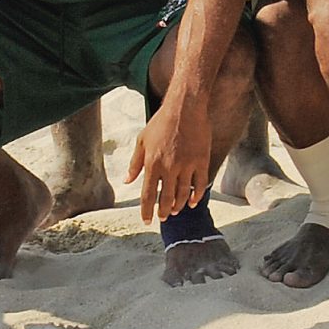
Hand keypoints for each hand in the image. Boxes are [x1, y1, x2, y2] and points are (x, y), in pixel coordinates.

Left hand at [125, 95, 214, 222]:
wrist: (186, 107)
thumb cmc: (161, 122)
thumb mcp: (142, 140)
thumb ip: (135, 163)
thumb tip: (127, 181)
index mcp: (152, 163)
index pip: (148, 195)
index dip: (146, 211)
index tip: (147, 221)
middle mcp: (169, 167)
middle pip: (166, 199)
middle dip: (164, 212)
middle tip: (164, 217)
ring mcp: (187, 165)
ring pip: (183, 194)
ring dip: (179, 206)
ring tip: (176, 211)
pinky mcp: (201, 161)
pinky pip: (200, 184)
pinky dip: (196, 196)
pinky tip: (193, 202)